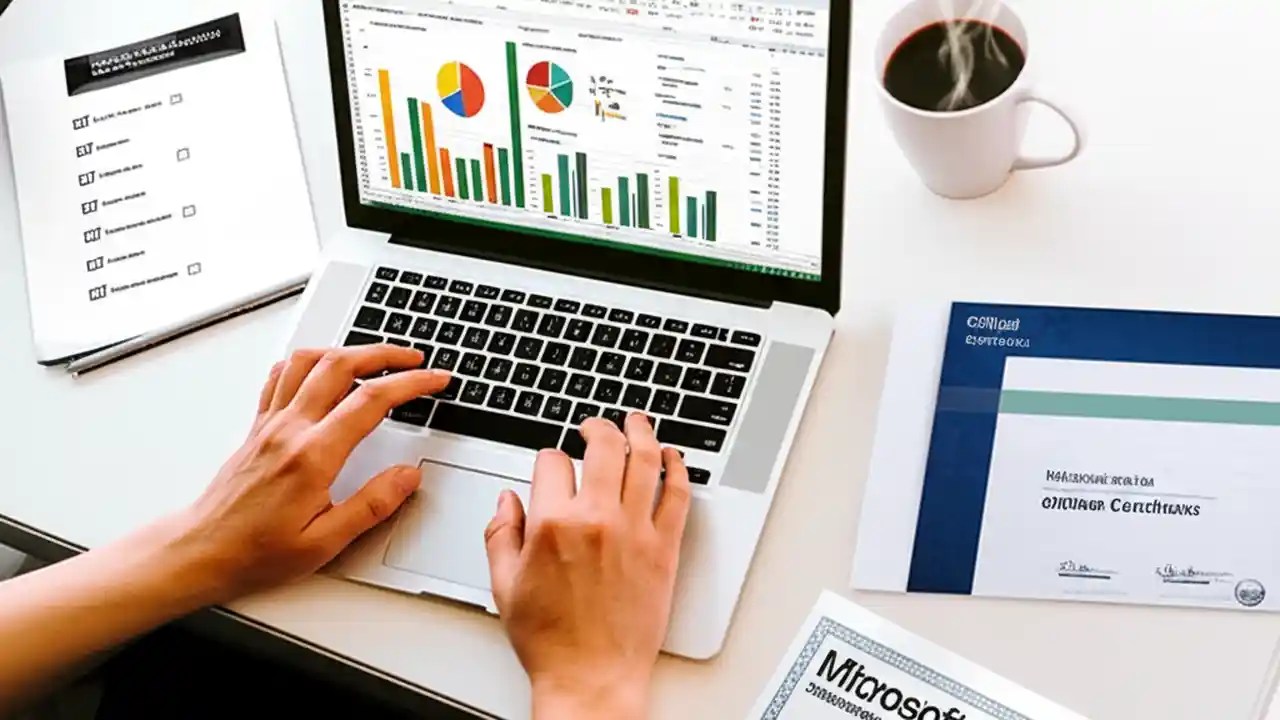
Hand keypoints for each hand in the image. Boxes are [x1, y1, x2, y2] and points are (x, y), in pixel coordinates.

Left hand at [168, 345, 450, 604]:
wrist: (201, 552)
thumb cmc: (255, 552)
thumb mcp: (324, 543)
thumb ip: (372, 505)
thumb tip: (408, 476)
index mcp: (312, 457)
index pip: (372, 401)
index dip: (412, 384)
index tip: (435, 380)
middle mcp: (289, 430)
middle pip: (341, 365)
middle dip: (384, 354)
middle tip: (414, 358)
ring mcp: (270, 423)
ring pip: (308, 361)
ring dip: (346, 350)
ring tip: (373, 356)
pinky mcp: (257, 427)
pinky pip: (280, 376)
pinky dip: (307, 362)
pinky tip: (321, 368)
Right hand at [484, 414, 692, 719]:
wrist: (592, 676)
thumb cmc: (551, 640)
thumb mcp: (504, 586)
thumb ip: (501, 535)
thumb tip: (506, 501)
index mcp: (553, 525)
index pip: (552, 462)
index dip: (549, 459)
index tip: (552, 465)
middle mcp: (597, 520)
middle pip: (604, 446)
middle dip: (597, 428)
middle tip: (595, 426)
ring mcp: (636, 532)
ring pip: (645, 460)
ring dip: (641, 432)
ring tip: (637, 421)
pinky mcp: (665, 549)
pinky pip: (677, 496)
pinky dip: (678, 469)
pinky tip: (673, 457)